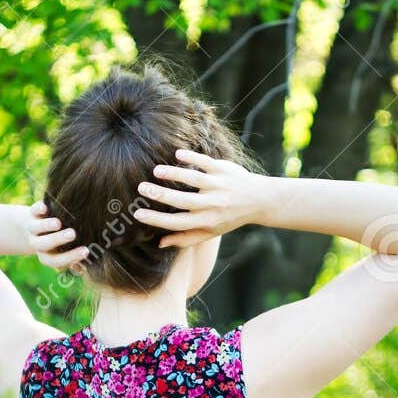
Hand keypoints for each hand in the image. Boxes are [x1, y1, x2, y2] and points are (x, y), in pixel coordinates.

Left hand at [24, 201, 88, 271]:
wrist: (35, 225)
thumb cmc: (58, 241)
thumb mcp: (64, 250)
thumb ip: (74, 256)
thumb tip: (88, 258)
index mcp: (47, 255)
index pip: (56, 260)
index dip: (70, 257)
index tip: (86, 251)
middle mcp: (38, 243)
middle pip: (44, 245)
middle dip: (57, 239)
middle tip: (72, 234)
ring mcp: (33, 228)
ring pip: (36, 228)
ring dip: (47, 226)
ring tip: (58, 223)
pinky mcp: (32, 213)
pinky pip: (32, 211)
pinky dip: (38, 209)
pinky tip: (44, 208)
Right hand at [133, 149, 267, 247]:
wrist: (259, 200)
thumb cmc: (229, 218)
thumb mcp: (210, 232)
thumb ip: (186, 238)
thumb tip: (160, 243)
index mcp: (207, 221)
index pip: (177, 222)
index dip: (157, 219)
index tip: (138, 214)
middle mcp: (213, 204)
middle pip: (183, 200)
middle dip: (161, 195)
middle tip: (141, 188)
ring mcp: (219, 186)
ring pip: (195, 179)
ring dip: (175, 174)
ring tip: (156, 170)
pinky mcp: (225, 169)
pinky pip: (207, 163)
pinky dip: (193, 158)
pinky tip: (177, 154)